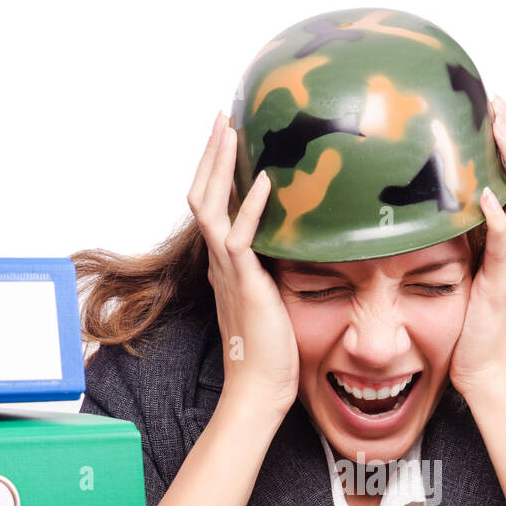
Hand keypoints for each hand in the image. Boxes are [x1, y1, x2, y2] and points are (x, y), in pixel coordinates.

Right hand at [187, 112, 298, 418]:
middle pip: (202, 195)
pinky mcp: (245, 284)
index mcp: (226, 263)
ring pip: (211, 206)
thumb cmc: (273, 351)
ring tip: (230, 131)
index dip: (216, 172)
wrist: (261, 388)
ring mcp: (229, 271)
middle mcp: (220, 261)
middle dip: (210, 155)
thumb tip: (303, 245)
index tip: (227, 139)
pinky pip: (239, 238)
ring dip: (220, 166)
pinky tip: (267, 181)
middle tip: (222, 118)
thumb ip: (279, 268)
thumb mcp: (276, 297)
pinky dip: (251, 208)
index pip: (213, 206)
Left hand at [449, 98, 505, 398]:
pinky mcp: (500, 280)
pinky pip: (505, 240)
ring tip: (499, 127)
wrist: (487, 372)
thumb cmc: (468, 330)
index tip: (490, 111)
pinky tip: (484, 192)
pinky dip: (499, 213)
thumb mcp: (457, 273)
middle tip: (497, 101)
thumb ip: (450, 243)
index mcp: (502, 238)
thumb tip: (424, 216)